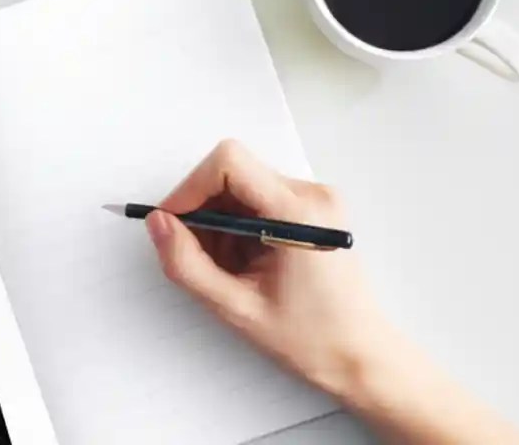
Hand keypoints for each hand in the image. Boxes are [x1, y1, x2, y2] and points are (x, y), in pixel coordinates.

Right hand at [147, 141, 518, 444]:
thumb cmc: (311, 339)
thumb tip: (157, 224)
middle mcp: (311, 194)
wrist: (361, 356)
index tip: (173, 222)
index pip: (229, 162)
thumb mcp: (236, 308)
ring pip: (240, 187)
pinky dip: (237, 228)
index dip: (190, 188)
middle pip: (232, 173)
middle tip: (199, 257)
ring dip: (219, 223)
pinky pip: (256, 200)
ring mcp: (314, 200)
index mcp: (299, 213)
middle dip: (203, 211)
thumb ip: (187, 264)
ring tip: (229, 270)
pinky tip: (246, 265)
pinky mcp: (311, 210)